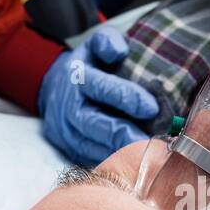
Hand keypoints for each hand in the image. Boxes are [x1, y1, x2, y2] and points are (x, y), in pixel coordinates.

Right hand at [38, 26, 157, 165]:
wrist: (58, 89)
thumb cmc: (89, 67)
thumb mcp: (95, 46)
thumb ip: (107, 42)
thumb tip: (117, 51)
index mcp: (78, 79)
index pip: (101, 88)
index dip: (126, 98)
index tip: (152, 107)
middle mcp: (70, 108)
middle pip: (96, 124)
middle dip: (124, 133)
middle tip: (151, 142)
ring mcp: (67, 132)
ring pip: (92, 147)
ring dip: (119, 153)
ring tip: (147, 157)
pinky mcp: (70, 150)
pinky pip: (91, 160)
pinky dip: (112, 165)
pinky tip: (134, 166)